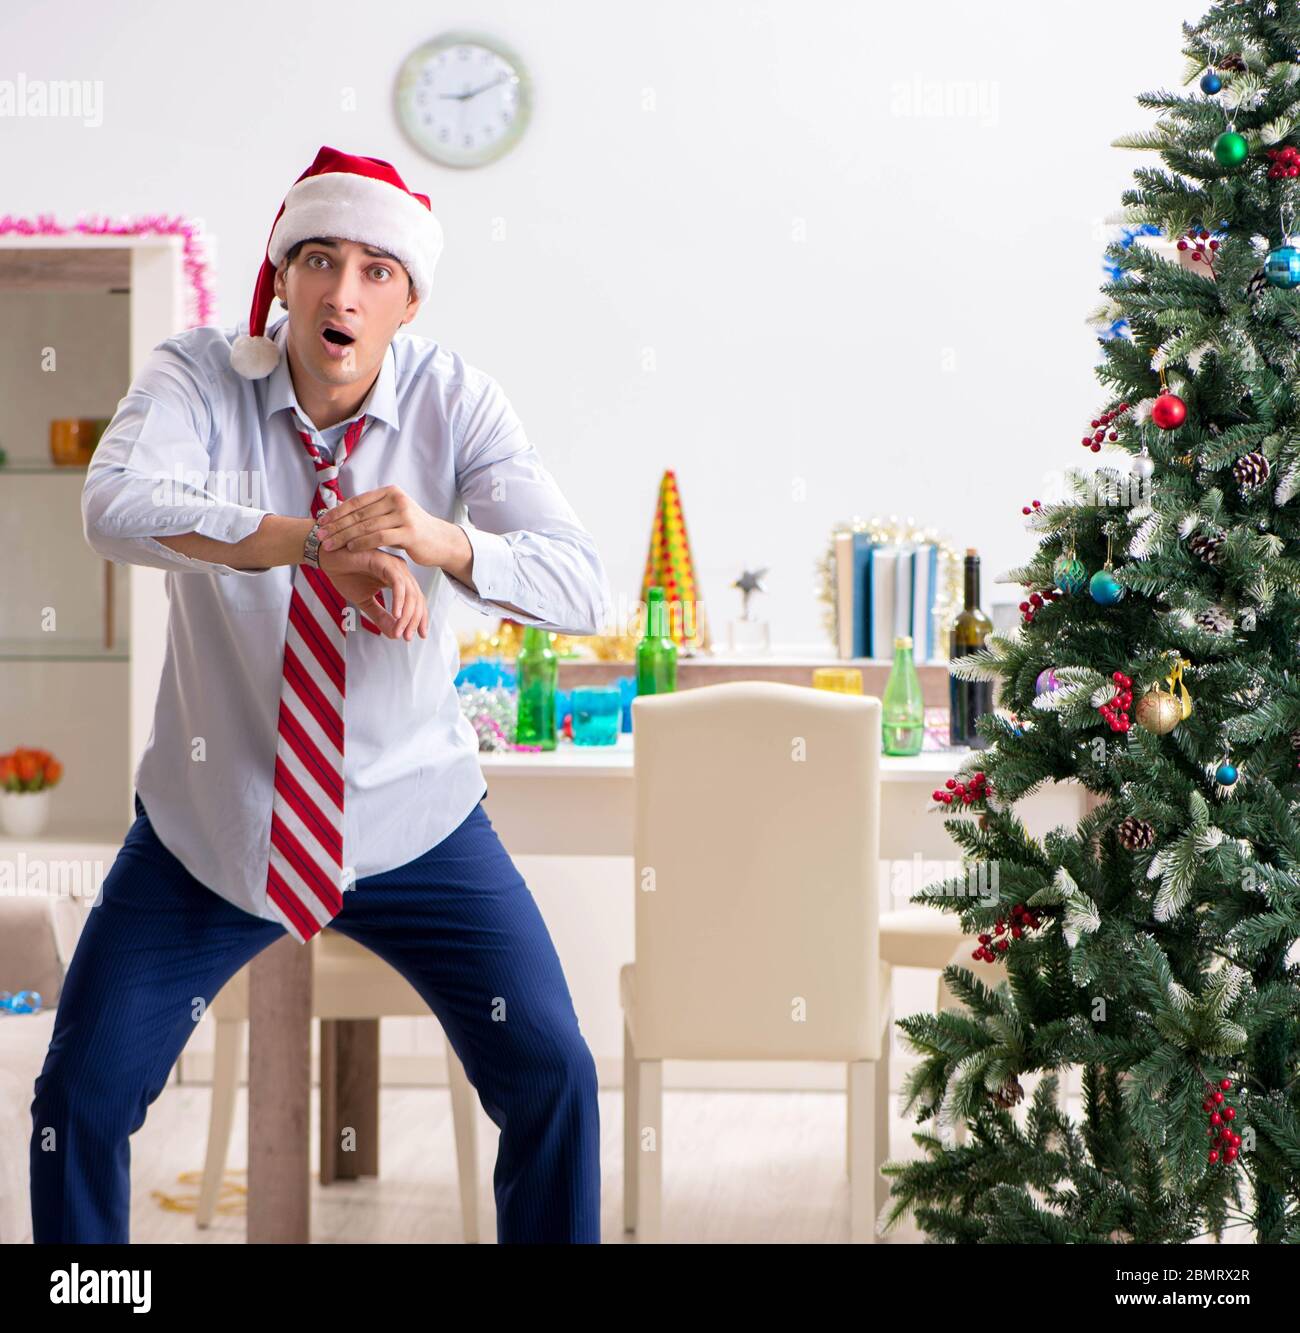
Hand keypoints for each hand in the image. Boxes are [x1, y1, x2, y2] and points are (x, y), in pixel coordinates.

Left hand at [316, 485, 450, 567]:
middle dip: (336, 526)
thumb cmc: (411, 530)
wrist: (440, 541)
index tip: (320, 523)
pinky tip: (351, 548)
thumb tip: (341, 512)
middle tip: (320, 535)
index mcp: (389, 492)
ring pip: (366, 526)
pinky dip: (362, 542)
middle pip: (359, 514)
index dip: (336, 512)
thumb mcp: (392, 514)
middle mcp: (396, 499)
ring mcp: (404, 514)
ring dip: (345, 536)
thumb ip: (372, 512)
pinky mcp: (409, 531)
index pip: (357, 502)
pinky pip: (379, 537)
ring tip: (330, 545)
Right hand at [317, 544, 429, 641]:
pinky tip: (396, 614)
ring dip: (406, 615)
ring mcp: (394, 565)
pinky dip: (399, 600)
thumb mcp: (365, 602)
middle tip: (407, 637)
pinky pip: (397, 583)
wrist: (327, 558)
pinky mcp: (384, 562)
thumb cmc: (346, 575)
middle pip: (417, 598)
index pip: (417, 601)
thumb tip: (395, 635)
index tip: (419, 636)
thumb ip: (381, 617)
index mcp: (399, 579)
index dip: (419, 619)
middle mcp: (401, 571)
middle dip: (414, 620)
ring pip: (410, 593)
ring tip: (399, 631)